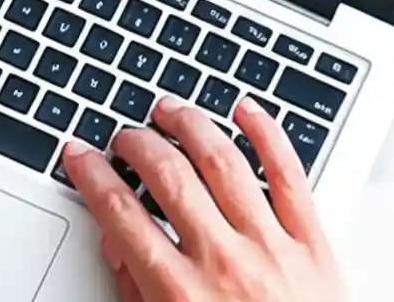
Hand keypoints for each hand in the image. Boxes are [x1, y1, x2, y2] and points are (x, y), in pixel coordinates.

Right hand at [63, 96, 343, 301]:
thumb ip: (137, 292)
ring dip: (190, 125)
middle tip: (123, 134)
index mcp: (180, 295)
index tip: (78, 155)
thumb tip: (116, 241)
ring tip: (169, 109)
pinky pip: (289, 172)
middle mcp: (224, 263)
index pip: (121, 215)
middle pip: (168, 177)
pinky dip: (267, 133)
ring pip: (223, 161)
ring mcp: (272, 247)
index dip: (91, 176)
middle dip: (136, 145)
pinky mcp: (315, 242)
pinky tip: (245, 110)